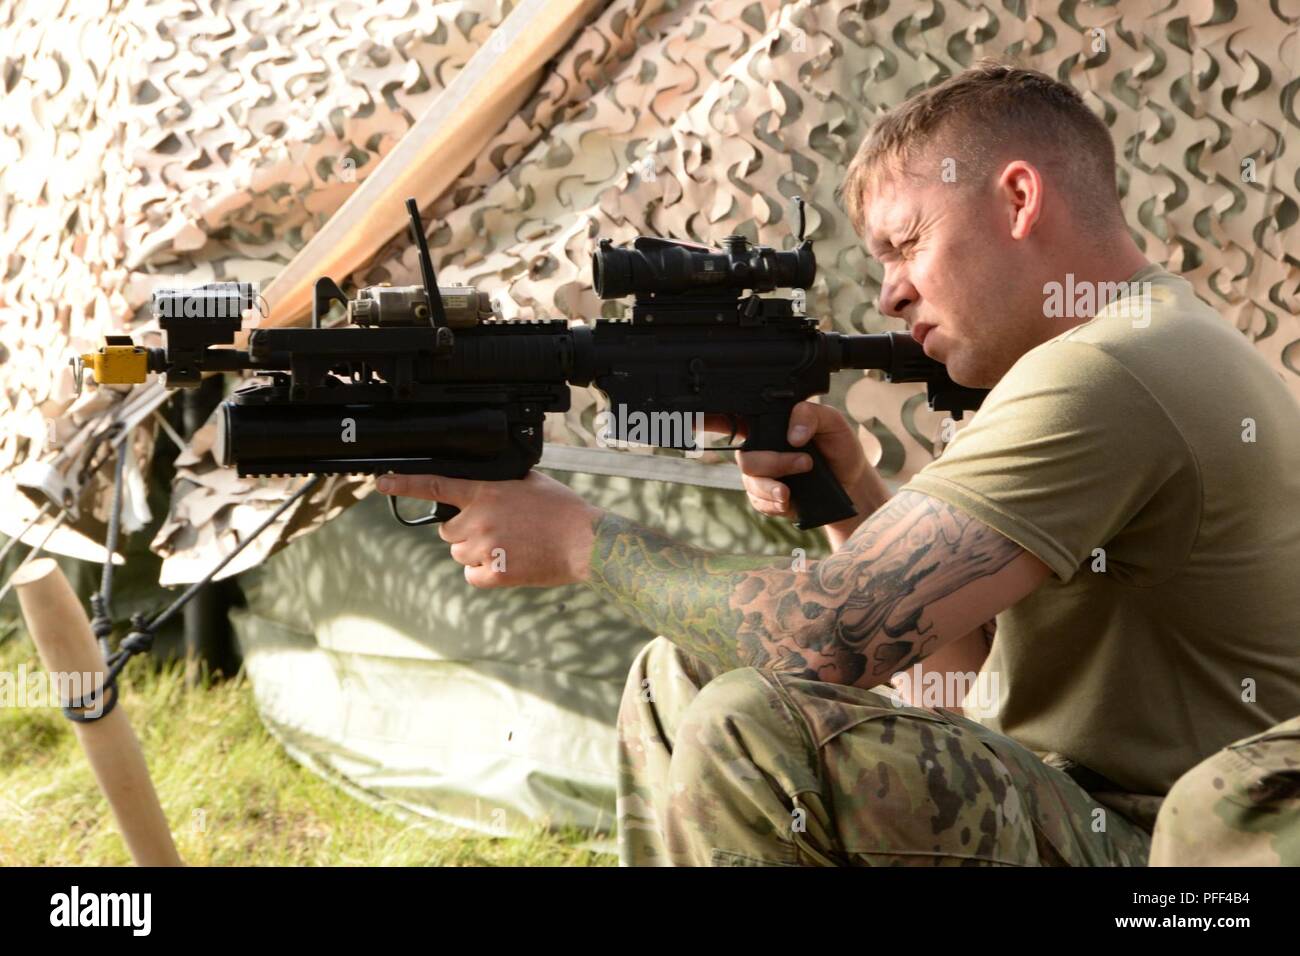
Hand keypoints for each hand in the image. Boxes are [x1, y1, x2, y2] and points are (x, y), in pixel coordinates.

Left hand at [375, 471, 603, 588]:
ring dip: (475, 552)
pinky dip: (485, 573)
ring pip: (459, 554)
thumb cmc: (562, 510)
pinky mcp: (494, 573)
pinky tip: (508, 563)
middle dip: (464, 531)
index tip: (381, 482)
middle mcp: (479, 519)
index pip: (435, 485)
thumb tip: (485, 485)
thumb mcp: (530, 482)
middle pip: (446, 531)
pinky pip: (472, 575)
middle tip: (493, 530)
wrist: (583, 541)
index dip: (404, 484)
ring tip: (507, 547)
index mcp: (486, 492)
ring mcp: (484, 547)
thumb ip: (500, 483)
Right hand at [712, 402, 889, 544]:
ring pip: (750, 481)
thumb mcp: (833, 422)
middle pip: (743, 456)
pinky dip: (774, 503)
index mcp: (769, 424)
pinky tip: (790, 501)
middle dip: (772, 462)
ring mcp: (762, 475)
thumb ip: (811, 415)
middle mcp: (760, 448)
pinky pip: (758, 502)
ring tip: (797, 487)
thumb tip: (792, 435)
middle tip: (805, 463)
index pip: (733, 416)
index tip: (690, 419)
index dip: (707, 417)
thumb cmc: (839, 447)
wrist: (851, 484)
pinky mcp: (767, 498)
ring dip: (774, 486)